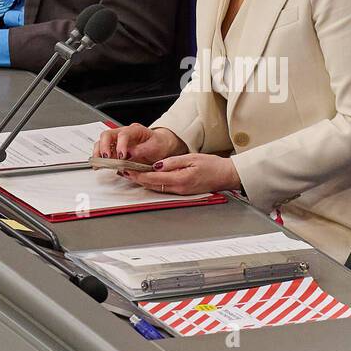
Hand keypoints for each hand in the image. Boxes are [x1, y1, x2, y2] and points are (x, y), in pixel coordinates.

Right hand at [93, 124, 186, 164]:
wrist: (161, 145)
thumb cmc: (158, 144)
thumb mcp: (155, 147)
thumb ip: (143, 149)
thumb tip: (130, 153)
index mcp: (134, 130)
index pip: (123, 134)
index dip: (120, 145)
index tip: (122, 156)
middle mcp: (123, 133)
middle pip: (107, 135)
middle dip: (104, 147)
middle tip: (106, 158)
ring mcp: (117, 141)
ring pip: (101, 142)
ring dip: (99, 153)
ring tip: (99, 164)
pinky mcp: (114, 149)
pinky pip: (103, 151)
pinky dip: (99, 158)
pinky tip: (99, 165)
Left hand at [122, 153, 240, 194]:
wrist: (226, 175)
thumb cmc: (213, 166)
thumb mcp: (192, 158)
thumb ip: (173, 162)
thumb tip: (156, 165)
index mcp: (181, 179)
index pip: (154, 178)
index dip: (139, 175)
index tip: (128, 169)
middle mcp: (179, 188)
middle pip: (152, 185)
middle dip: (137, 179)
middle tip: (124, 171)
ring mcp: (181, 192)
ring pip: (156, 188)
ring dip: (143, 181)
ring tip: (131, 174)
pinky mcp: (182, 191)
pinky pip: (164, 188)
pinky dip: (153, 183)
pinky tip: (147, 177)